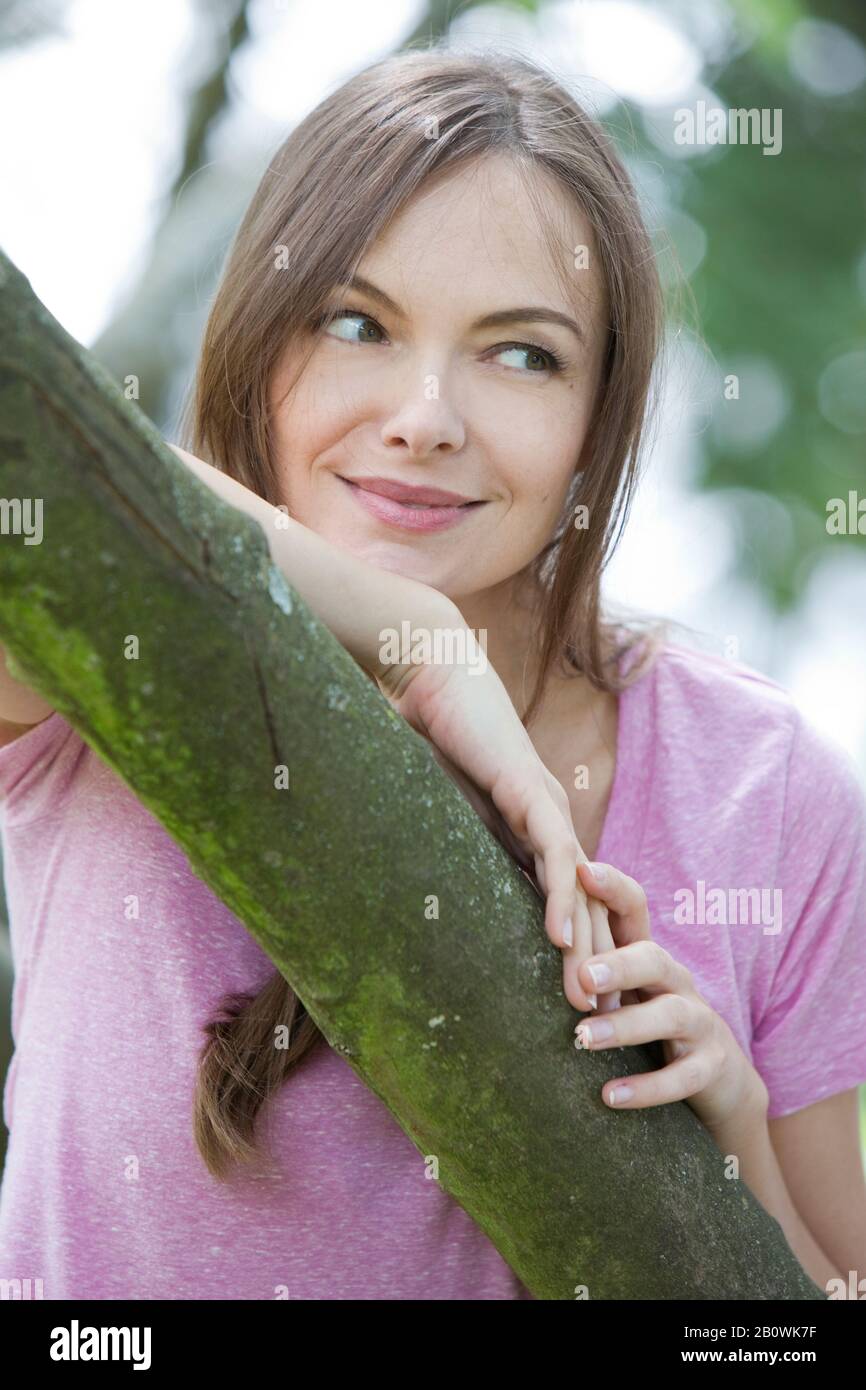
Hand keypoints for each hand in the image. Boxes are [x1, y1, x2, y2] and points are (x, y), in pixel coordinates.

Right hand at [384, 654, 615, 1013]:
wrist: (434, 673)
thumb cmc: (430, 731)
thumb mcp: (438, 808)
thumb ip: (439, 844)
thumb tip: (403, 884)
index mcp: (529, 831)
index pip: (561, 905)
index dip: (573, 954)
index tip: (577, 1005)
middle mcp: (549, 824)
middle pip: (581, 909)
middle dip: (592, 966)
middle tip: (601, 1025)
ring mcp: (546, 809)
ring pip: (576, 892)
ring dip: (584, 949)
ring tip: (587, 1002)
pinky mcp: (530, 793)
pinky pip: (552, 856)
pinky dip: (560, 899)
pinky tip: (561, 942)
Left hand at [572, 860, 768, 1129]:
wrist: (719, 1077)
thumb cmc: (652, 1024)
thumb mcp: (625, 991)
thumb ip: (587, 965)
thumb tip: (514, 934)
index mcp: (649, 958)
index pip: (636, 909)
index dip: (612, 888)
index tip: (581, 872)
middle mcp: (677, 982)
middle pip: (653, 959)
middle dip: (618, 964)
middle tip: (582, 974)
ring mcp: (699, 1023)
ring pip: (669, 1015)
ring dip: (625, 1027)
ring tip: (583, 1039)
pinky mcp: (710, 1067)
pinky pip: (682, 1077)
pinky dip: (646, 1088)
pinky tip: (609, 1096)